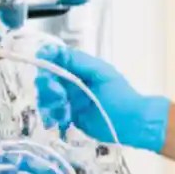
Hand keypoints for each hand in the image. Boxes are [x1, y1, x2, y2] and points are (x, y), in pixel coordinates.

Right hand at [34, 46, 169, 152]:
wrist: (132, 124)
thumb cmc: (120, 96)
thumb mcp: (101, 74)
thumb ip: (78, 61)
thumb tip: (53, 49)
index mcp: (79, 68)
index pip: (55, 60)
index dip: (46, 62)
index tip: (42, 68)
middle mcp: (72, 82)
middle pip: (47, 80)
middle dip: (48, 88)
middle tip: (60, 96)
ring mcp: (70, 100)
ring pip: (47, 98)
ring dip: (50, 104)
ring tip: (63, 112)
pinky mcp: (69, 116)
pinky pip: (53, 114)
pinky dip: (53, 117)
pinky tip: (62, 121)